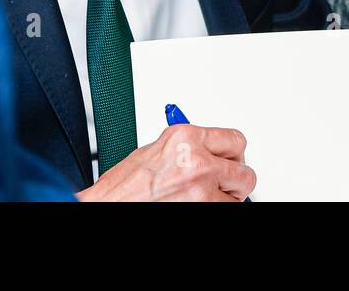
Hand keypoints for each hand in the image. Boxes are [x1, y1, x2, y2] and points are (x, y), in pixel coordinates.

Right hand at [76, 124, 254, 201]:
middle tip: (221, 185)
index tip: (229, 161)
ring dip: (225, 199)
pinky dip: (215, 209)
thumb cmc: (121, 188)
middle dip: (234, 179)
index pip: (234, 140)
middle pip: (244, 169)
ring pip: (238, 196)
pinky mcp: (202, 209)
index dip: (232, 154)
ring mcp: (200, 188)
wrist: (105, 207)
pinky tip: (195, 206)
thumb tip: (210, 152)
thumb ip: (188, 148)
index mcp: (185, 137)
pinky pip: (225, 210)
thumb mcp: (155, 151)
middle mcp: (197, 160)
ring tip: (203, 199)